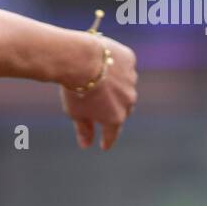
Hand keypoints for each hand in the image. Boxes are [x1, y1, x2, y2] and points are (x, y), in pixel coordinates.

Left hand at [60, 36, 137, 150]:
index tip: (104, 145)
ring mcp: (131, 79)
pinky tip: (104, 63)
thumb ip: (83, 129)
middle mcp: (128, 100)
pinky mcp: (129, 60)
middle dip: (113, 110)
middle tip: (102, 108)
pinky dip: (115, 66)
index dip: (107, 140)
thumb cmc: (75, 90)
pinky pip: (123, 65)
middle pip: (122, 109)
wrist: (80, 59)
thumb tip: (86, 145)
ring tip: (100, 81)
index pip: (112, 133)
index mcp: (115, 118)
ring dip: (115, 87)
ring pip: (125, 86)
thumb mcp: (76, 113)